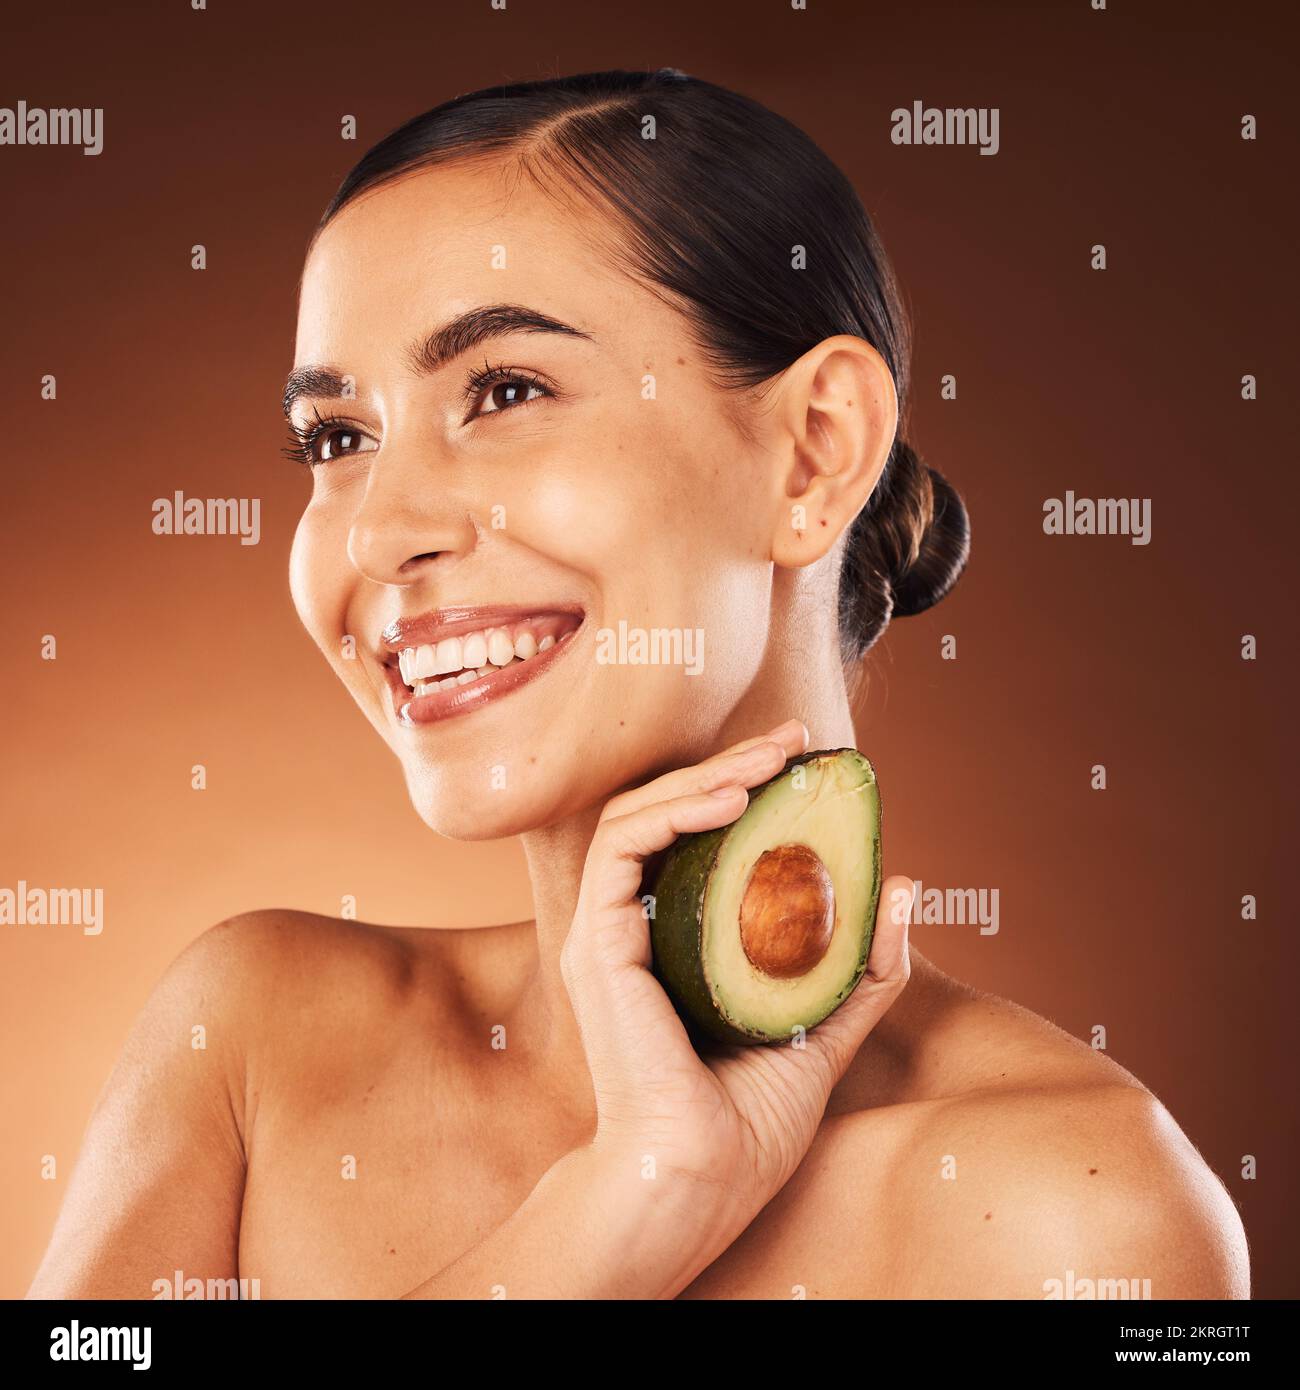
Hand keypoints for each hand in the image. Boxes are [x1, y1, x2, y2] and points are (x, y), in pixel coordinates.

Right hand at [560, 718, 912, 1227]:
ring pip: (637, 817)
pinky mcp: (598, 945)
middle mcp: (634, 929)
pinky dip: (672, 812)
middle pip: (667, 816)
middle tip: (795, 742)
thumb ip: (862, 967)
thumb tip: (908, 887)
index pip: (695, 841)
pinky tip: (731, 800)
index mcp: (673, 946)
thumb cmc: (746, 1124)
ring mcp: (609, 935)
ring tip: (768, 762)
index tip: (804, 764)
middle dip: (731, 767)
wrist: (699, 1181)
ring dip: (703, 778)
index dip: (745, 791)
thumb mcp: (822, 1026)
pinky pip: (621, 849)